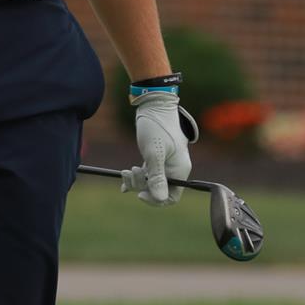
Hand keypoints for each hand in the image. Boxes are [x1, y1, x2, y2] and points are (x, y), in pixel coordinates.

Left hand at [122, 91, 191, 205]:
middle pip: (158, 190)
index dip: (156, 200)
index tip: (140, 194)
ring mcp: (166, 164)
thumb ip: (157, 177)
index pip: (172, 197)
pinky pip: (147, 174)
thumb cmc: (156, 127)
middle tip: (130, 173)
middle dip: (141, 186)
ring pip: (150, 183)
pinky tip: (124, 178)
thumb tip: (160, 199)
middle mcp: (174, 169)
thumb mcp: (154, 153)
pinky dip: (136, 177)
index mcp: (180, 170)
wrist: (153, 105)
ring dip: (136, 181)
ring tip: (125, 171)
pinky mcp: (157, 158)